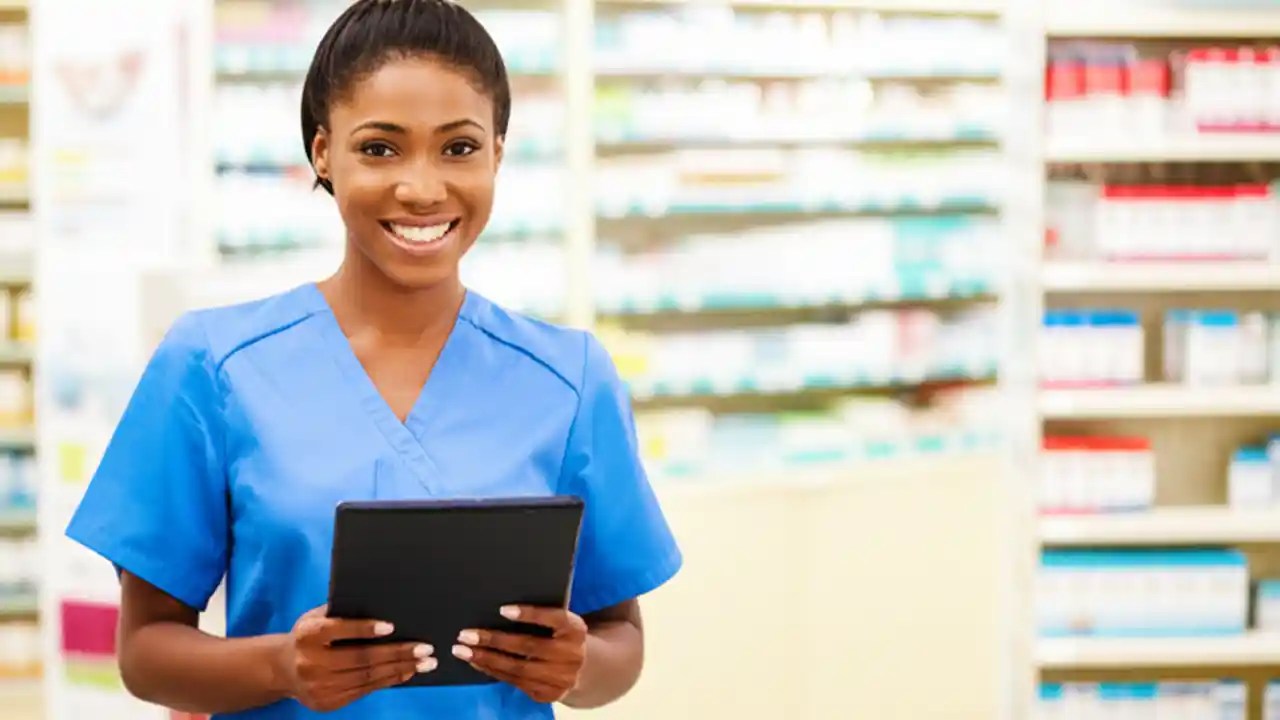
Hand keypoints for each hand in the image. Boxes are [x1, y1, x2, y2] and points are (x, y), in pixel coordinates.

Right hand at [276, 605, 436, 711]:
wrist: (283, 669)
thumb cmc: (310, 636)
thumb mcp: (316, 617)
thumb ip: (341, 612)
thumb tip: (382, 603)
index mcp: (308, 634)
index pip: (338, 630)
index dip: (364, 628)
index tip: (390, 626)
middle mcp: (311, 662)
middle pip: (360, 658)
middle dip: (397, 653)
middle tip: (424, 648)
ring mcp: (319, 686)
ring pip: (366, 677)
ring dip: (400, 669)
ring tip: (424, 662)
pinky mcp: (328, 702)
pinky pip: (364, 690)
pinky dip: (388, 680)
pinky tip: (406, 671)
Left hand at [453, 605, 587, 703]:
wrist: (586, 668)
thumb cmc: (561, 635)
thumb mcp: (562, 622)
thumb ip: (543, 615)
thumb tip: (500, 608)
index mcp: (575, 629)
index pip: (553, 618)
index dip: (529, 614)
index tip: (502, 609)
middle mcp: (572, 654)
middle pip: (529, 647)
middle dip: (494, 640)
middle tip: (467, 634)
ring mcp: (561, 678)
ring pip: (518, 669)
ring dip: (486, 659)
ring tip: (462, 650)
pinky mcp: (548, 693)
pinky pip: (516, 682)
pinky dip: (493, 671)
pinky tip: (476, 661)